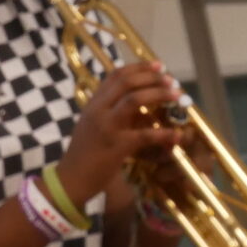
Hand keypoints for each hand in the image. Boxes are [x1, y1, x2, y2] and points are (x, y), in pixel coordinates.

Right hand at [58, 63, 186, 206]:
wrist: (70, 180)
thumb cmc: (85, 153)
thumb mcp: (93, 124)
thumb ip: (110, 110)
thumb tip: (138, 98)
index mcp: (93, 104)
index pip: (115, 75)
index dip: (139, 67)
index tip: (158, 66)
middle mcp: (98, 110)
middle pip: (127, 82)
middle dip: (152, 77)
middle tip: (171, 80)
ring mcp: (106, 127)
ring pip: (134, 100)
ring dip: (158, 94)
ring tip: (176, 95)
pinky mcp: (116, 147)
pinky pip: (144, 135)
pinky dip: (163, 133)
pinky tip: (177, 134)